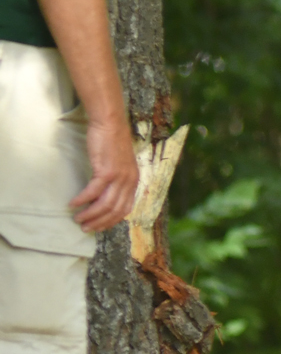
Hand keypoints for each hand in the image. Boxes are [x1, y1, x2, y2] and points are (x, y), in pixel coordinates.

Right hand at [69, 115, 135, 232]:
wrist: (111, 124)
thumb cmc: (113, 143)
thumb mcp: (122, 164)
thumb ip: (119, 179)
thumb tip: (108, 194)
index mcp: (134, 181)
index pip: (126, 209)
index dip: (112, 221)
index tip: (99, 227)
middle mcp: (130, 182)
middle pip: (115, 211)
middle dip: (99, 223)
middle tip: (85, 228)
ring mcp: (119, 177)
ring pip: (105, 205)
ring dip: (90, 215)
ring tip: (78, 219)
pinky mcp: (106, 171)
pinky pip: (93, 192)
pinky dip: (82, 200)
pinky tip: (73, 204)